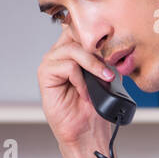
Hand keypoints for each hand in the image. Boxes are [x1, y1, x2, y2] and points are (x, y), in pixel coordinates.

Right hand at [37, 31, 117, 147]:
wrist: (87, 130)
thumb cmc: (95, 106)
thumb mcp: (106, 75)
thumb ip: (104, 57)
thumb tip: (114, 43)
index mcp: (73, 50)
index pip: (80, 27)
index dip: (95, 31)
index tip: (111, 40)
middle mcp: (60, 53)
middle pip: (77, 34)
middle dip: (97, 49)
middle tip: (109, 67)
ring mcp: (51, 62)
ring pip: (74, 50)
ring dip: (93, 66)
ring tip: (104, 80)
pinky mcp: (45, 74)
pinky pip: (68, 66)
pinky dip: (81, 79)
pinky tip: (85, 93)